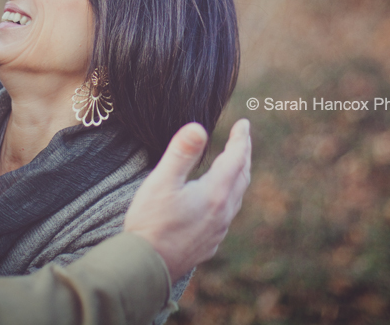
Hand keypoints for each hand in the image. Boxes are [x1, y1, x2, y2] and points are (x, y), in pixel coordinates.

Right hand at [124, 119, 251, 280]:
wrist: (146, 267)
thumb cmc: (150, 223)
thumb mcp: (161, 181)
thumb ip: (181, 153)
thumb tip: (199, 127)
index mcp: (214, 194)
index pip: (236, 159)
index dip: (241, 139)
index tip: (244, 123)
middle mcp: (222, 213)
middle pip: (241, 178)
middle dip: (244, 155)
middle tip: (242, 138)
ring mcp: (217, 230)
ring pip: (236, 197)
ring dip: (238, 176)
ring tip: (234, 165)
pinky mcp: (208, 243)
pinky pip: (226, 215)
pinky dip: (228, 197)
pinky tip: (217, 201)